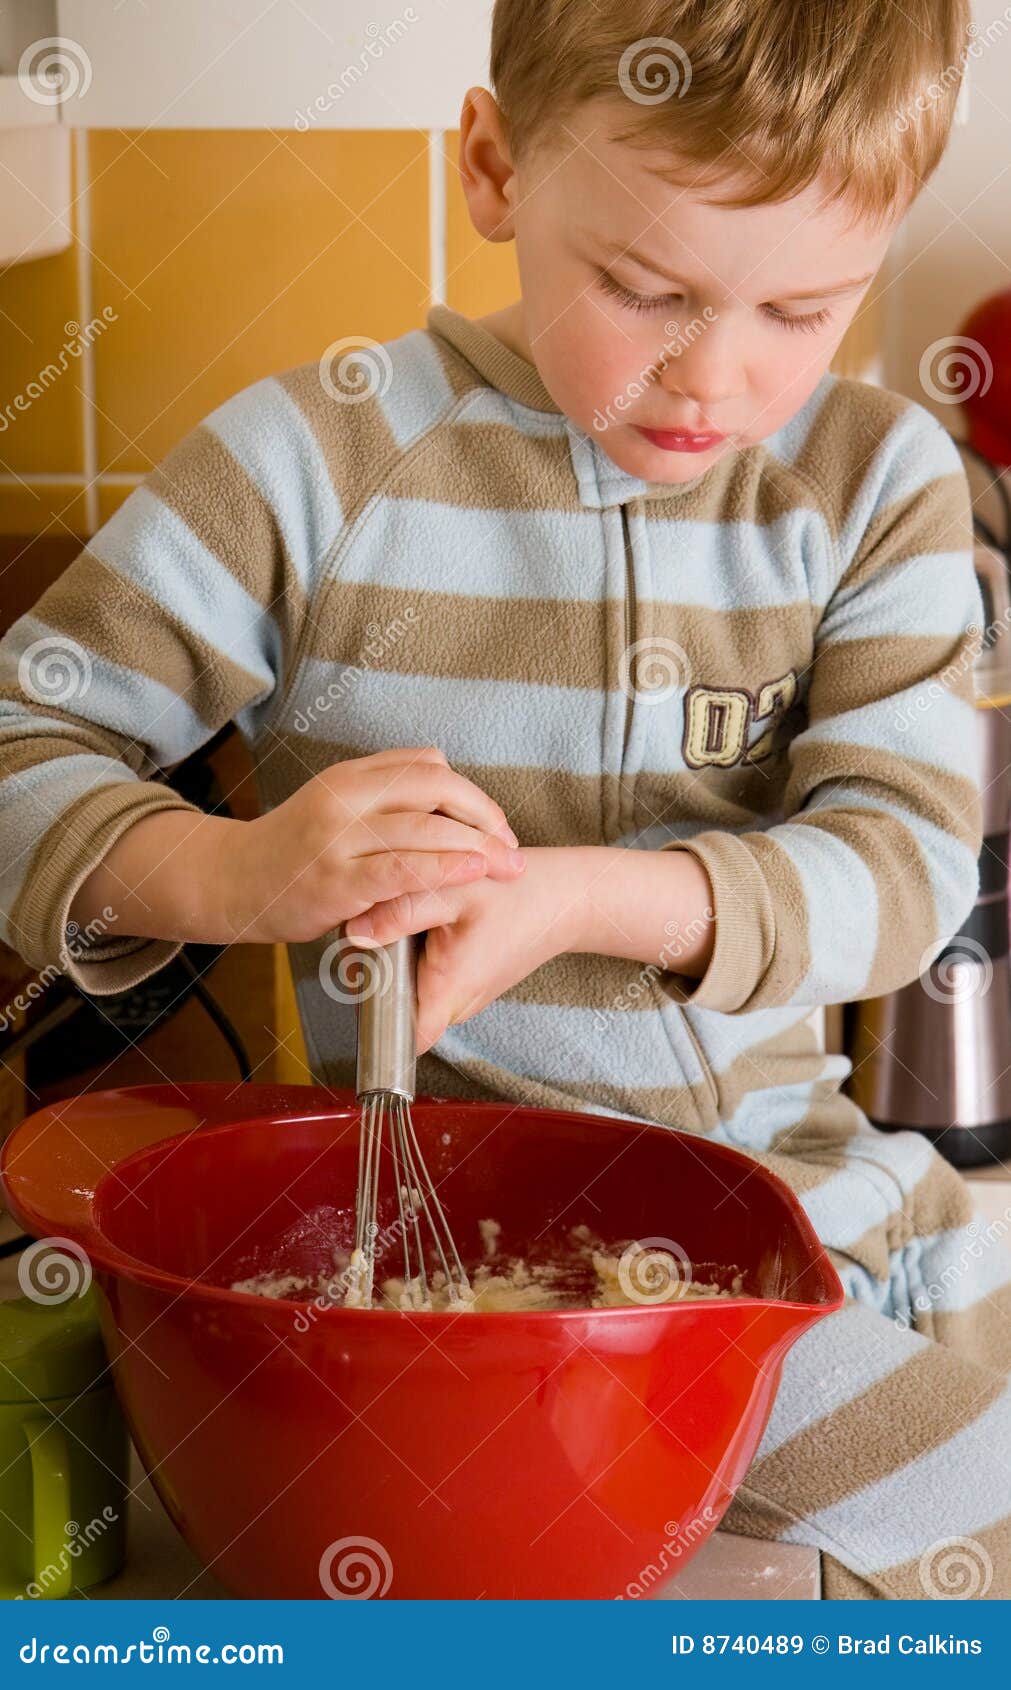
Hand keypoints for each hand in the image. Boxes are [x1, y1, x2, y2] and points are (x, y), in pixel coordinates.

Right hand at [224, 746, 524, 942]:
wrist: (232, 884)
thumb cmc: (292, 851)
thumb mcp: (333, 806)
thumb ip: (381, 795)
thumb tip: (442, 778)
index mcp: (349, 775)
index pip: (427, 765)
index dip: (472, 794)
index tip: (495, 825)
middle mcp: (344, 797)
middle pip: (436, 787)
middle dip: (485, 817)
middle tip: (513, 848)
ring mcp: (339, 838)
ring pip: (425, 826)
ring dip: (477, 846)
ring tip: (508, 866)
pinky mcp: (337, 880)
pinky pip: (402, 867)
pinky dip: (443, 867)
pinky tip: (471, 873)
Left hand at [344, 847, 582, 1051]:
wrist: (567, 897)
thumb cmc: (517, 894)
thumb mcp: (455, 891)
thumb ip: (401, 912)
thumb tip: (353, 932)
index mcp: (447, 991)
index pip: (401, 1039)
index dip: (373, 1021)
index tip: (357, 986)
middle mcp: (456, 1005)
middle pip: (398, 1011)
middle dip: (379, 978)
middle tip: (376, 932)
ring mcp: (464, 996)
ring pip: (413, 993)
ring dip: (399, 963)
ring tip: (405, 919)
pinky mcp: (469, 981)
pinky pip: (431, 979)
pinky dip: (421, 955)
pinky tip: (429, 921)